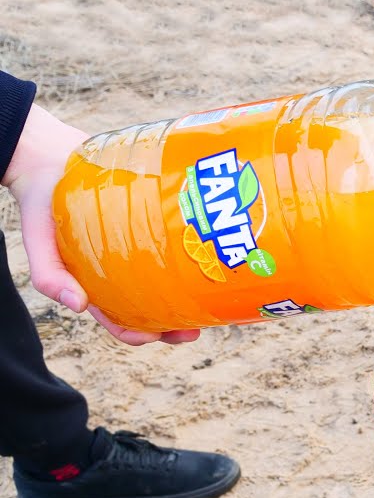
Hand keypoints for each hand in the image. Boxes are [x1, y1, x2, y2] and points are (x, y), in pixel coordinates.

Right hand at [4, 105, 199, 345]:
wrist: (52, 159)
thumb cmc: (42, 206)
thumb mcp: (38, 242)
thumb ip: (49, 276)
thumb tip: (77, 307)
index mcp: (96, 284)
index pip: (120, 320)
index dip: (140, 334)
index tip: (158, 337)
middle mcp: (122, 272)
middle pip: (152, 307)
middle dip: (175, 324)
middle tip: (196, 329)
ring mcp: (139, 248)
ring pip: (168, 281)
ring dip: (189, 295)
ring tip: (210, 299)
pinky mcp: (153, 224)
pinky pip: (173, 245)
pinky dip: (189, 255)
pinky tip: (206, 256)